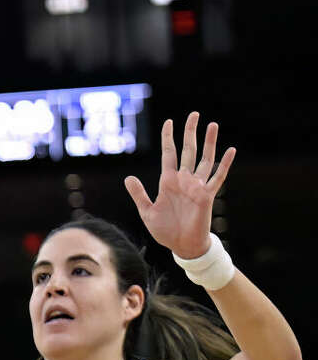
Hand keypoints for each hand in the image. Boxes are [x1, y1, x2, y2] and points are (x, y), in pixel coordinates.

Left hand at [125, 112, 233, 256]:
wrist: (181, 246)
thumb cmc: (165, 230)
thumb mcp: (147, 211)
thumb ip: (139, 194)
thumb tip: (128, 177)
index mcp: (168, 182)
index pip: (169, 154)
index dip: (168, 138)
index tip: (168, 121)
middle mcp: (184, 180)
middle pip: (188, 150)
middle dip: (190, 132)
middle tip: (194, 114)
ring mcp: (197, 186)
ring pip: (205, 159)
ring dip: (209, 142)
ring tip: (212, 125)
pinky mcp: (207, 196)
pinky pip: (218, 177)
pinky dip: (224, 164)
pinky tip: (230, 150)